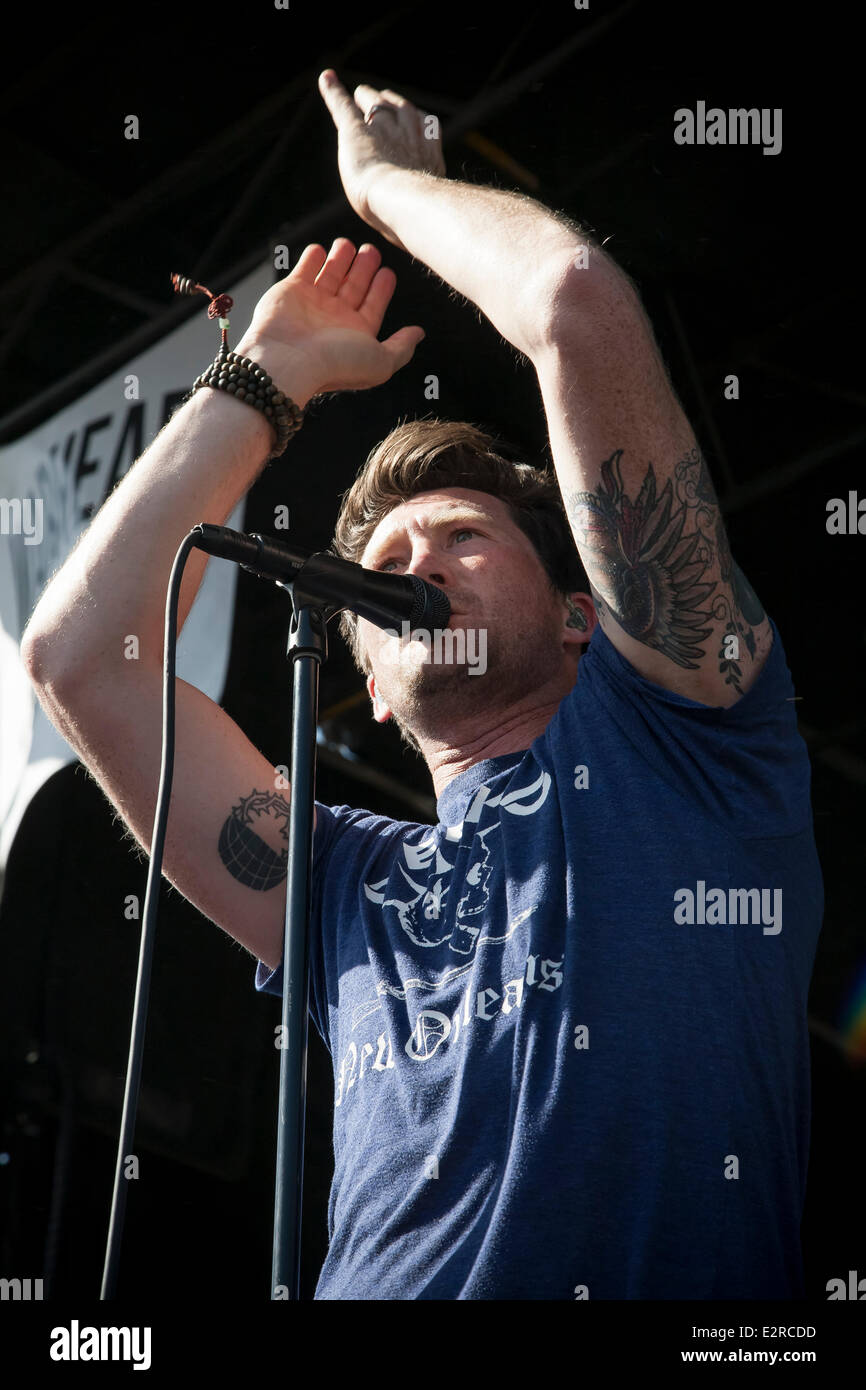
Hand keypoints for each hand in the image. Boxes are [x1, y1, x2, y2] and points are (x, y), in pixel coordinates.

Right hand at [236, 239, 424, 395]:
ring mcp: (312, 304)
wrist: (289, 362)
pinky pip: (305, 269)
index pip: (373, 306)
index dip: (382, 288)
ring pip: (331, 274)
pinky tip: (320, 249)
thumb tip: (418, 334)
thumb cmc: (336, 364)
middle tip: (371, 250)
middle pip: (353, 286)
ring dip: (340, 258)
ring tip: (347, 244)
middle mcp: (334, 319)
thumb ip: (402, 347)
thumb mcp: (382, 361)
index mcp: (356, 334)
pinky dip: (312, 257)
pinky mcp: (291, 291)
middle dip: (364, 267)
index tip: (388, 273)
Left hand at [317, 69, 445, 248]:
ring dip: (368, 97)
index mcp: (428, 153)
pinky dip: (333, 91)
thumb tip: (429, 244)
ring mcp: (382, 128)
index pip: (424, 125)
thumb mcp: (429, 214)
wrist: (400, 202)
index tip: (411, 121)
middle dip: (391, 106)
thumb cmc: (418, 217)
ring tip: (360, 94)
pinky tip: (326, 79)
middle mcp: (409, 133)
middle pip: (400, 108)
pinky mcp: (356, 131)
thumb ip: (423, 217)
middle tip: (380, 105)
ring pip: (374, 102)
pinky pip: (343, 105)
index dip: (415, 122)